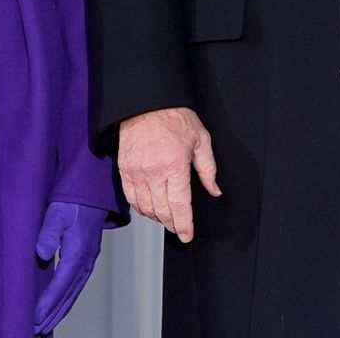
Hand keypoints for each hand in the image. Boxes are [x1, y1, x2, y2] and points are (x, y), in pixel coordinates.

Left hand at [34, 201, 107, 334]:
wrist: (93, 190)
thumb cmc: (73, 200)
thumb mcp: (57, 212)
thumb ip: (47, 232)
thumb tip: (39, 253)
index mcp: (78, 252)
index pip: (60, 284)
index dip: (47, 303)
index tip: (33, 318)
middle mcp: (86, 260)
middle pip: (68, 295)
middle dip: (52, 314)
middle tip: (36, 330)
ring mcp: (88, 260)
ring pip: (74, 293)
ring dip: (60, 311)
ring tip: (45, 326)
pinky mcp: (87, 258)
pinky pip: (76, 286)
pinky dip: (67, 300)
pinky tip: (60, 306)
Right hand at [117, 106, 221, 243]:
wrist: (147, 104)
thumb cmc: (176, 118)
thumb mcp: (201, 140)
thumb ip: (208, 169)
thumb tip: (214, 190)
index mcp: (175, 165)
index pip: (180, 205)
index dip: (184, 225)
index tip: (187, 235)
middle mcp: (154, 172)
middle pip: (163, 210)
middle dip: (173, 224)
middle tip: (179, 228)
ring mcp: (137, 172)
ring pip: (146, 208)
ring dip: (157, 217)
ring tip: (167, 218)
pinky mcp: (124, 170)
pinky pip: (131, 198)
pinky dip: (141, 208)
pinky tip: (149, 208)